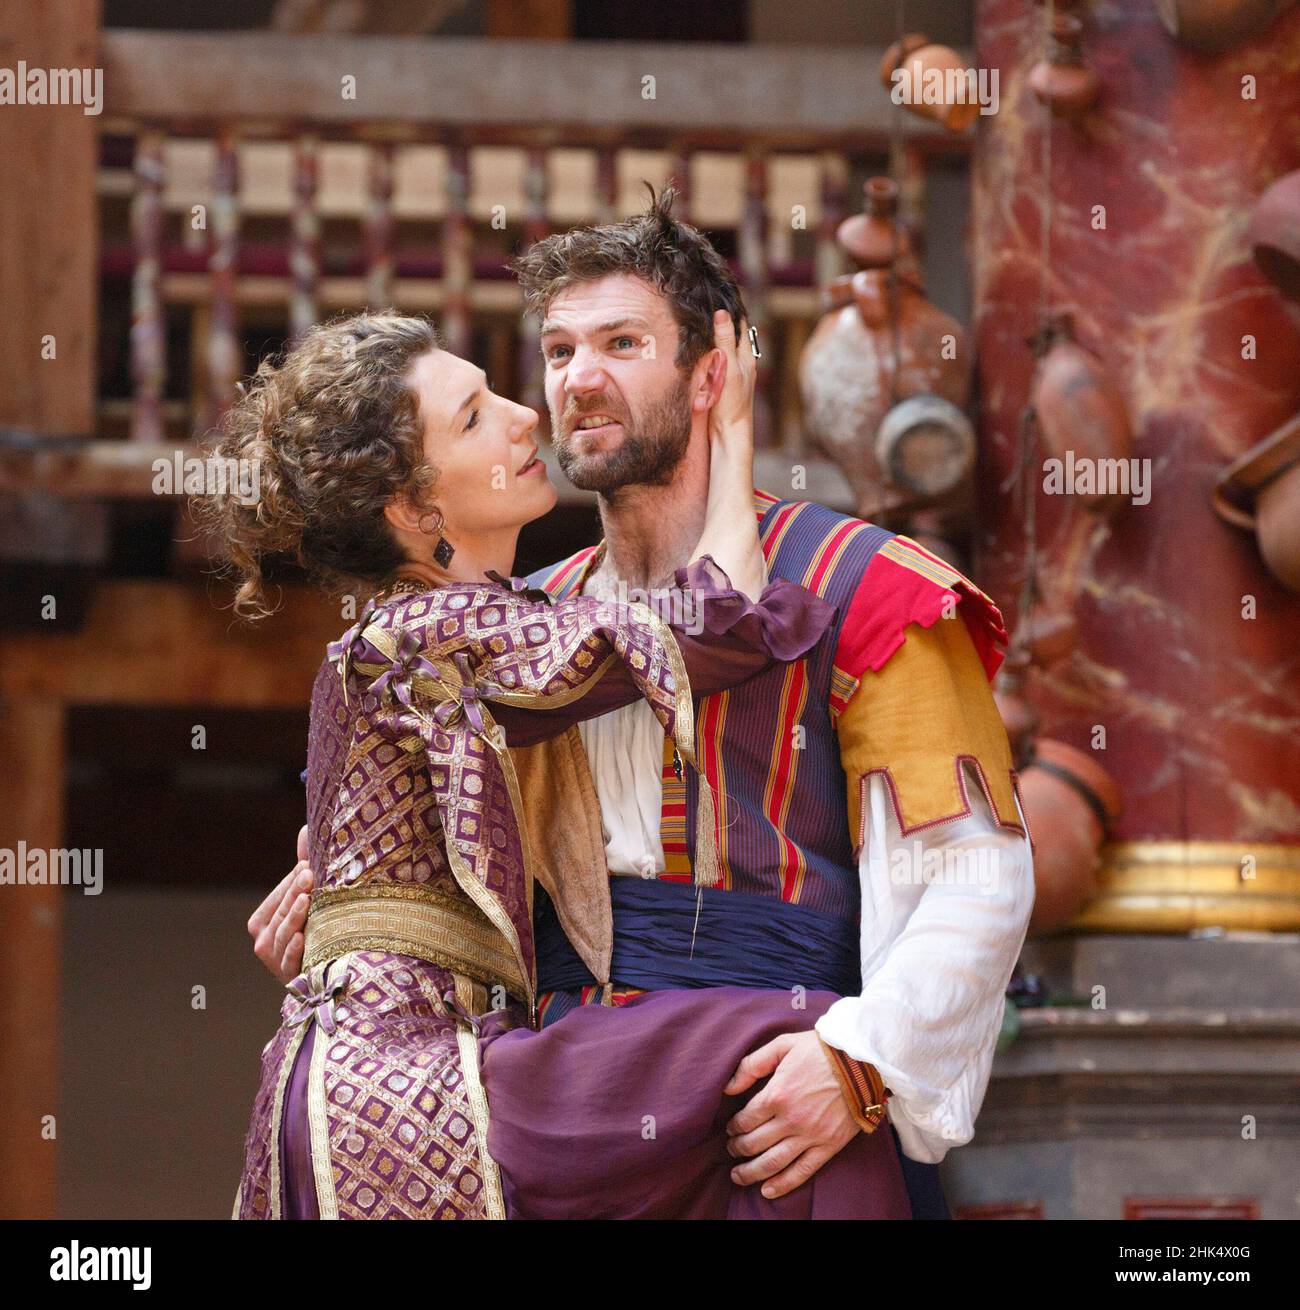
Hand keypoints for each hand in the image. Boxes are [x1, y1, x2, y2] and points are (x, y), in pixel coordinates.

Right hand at [248, 824, 310, 982]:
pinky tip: (303, 937)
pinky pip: (290, 961)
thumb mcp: (305, 898)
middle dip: (296, 892)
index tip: (309, 865)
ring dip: (295, 916)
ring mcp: (275, 960)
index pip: (278, 896)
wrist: (321, 973)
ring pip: (284, 933)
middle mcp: (263, 940)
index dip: (292, 880)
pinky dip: (295, 950)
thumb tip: (306, 827)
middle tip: (311, 874)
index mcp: (261, 921)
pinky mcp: (289, 977)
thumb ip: (302, 866)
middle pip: (281, 912)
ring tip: (308, 899)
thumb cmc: (312, 929)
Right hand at [707, 309, 756, 444]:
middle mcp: (740, 361)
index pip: (740, 323)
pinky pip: (713, 361)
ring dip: (711, 336)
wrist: (728, 432)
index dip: (731, 308)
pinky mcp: (720, 383)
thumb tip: (722, 312)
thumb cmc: (732, 402)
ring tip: (698, 320)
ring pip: (721, 347)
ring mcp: (730, 372)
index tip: (718, 293)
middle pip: (730, 333)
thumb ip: (725, 340)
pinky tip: (697, 350)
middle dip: (719, 319)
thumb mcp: (729, 367)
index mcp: (745, 355)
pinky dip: (706, 352)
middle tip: (704, 303)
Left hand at [723, 1030, 859, 1198]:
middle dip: (738, 1149)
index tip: (731, 1128)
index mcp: (777, 1094)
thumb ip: (752, 1064)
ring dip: (751, 1172)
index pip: (746, 1120)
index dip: (734, 1127)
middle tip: (731, 1150)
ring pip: (773, 1162)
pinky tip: (767, 1190)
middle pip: (754, 1143)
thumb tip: (728, 1087)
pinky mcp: (828, 1146)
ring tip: (738, 1176)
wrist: (862, 1060)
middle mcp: (791, 1119)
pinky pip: (802, 1171)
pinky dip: (783, 1184)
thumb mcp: (782, 1045)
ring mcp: (810, 1135)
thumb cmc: (820, 1050)